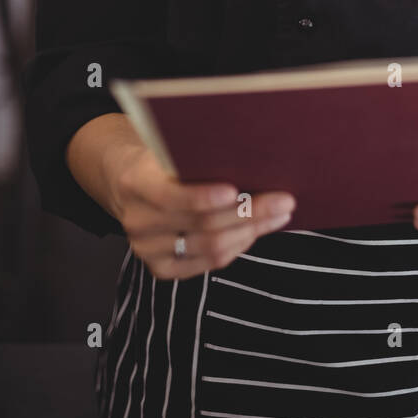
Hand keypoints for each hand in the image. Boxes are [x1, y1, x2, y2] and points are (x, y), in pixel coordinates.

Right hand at [107, 143, 295, 279]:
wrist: (133, 184)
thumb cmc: (164, 160)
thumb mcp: (170, 149)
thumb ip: (197, 157)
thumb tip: (252, 159)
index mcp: (136, 183)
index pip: (169, 196)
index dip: (203, 196)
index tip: (236, 190)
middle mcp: (138, 221)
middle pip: (202, 224)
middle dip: (249, 212)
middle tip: (284, 200)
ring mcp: (147, 250)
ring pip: (210, 247)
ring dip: (251, 231)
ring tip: (279, 215)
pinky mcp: (160, 269)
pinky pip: (207, 263)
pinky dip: (237, 248)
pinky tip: (255, 232)